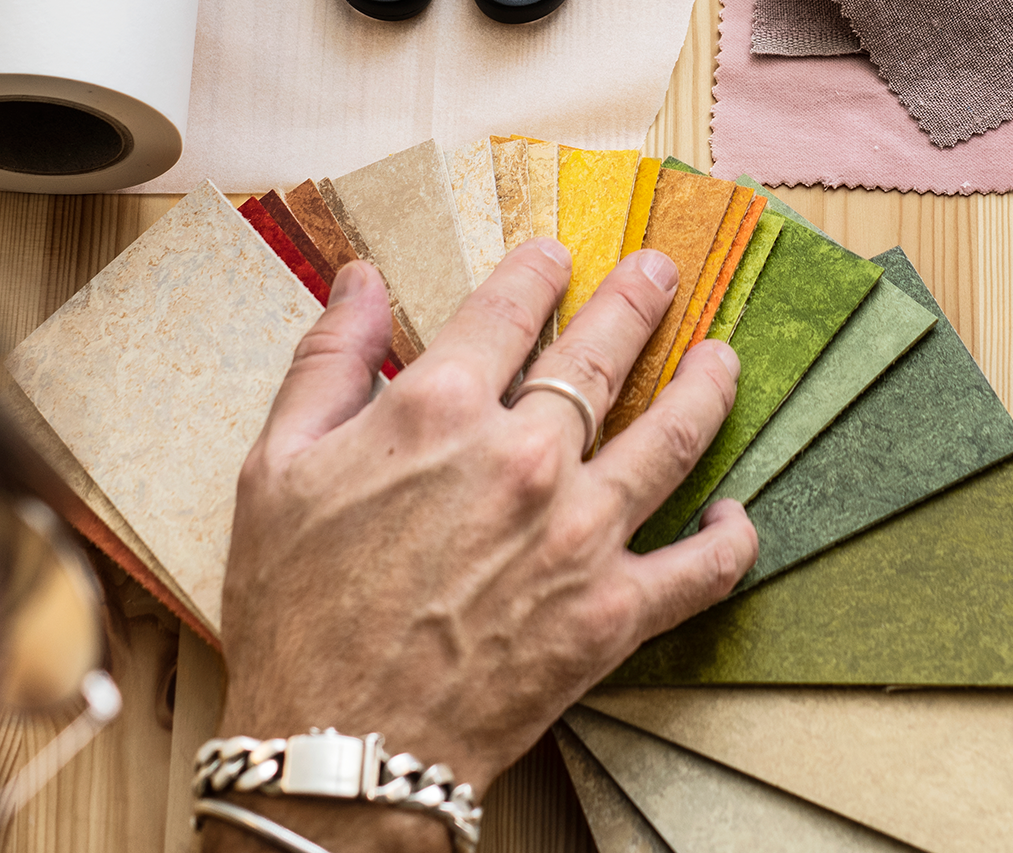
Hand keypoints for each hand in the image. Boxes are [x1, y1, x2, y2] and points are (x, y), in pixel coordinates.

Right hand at [213, 244, 755, 847]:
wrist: (333, 755)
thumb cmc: (296, 612)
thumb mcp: (278, 467)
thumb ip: (328, 361)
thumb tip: (359, 280)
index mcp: (440, 410)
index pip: (511, 307)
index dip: (538, 270)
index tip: (556, 257)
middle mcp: (524, 457)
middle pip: (604, 352)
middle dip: (639, 299)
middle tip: (661, 273)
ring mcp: (577, 534)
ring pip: (671, 436)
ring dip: (706, 388)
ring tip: (721, 360)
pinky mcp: (610, 612)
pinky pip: (698, 568)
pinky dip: (729, 541)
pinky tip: (734, 516)